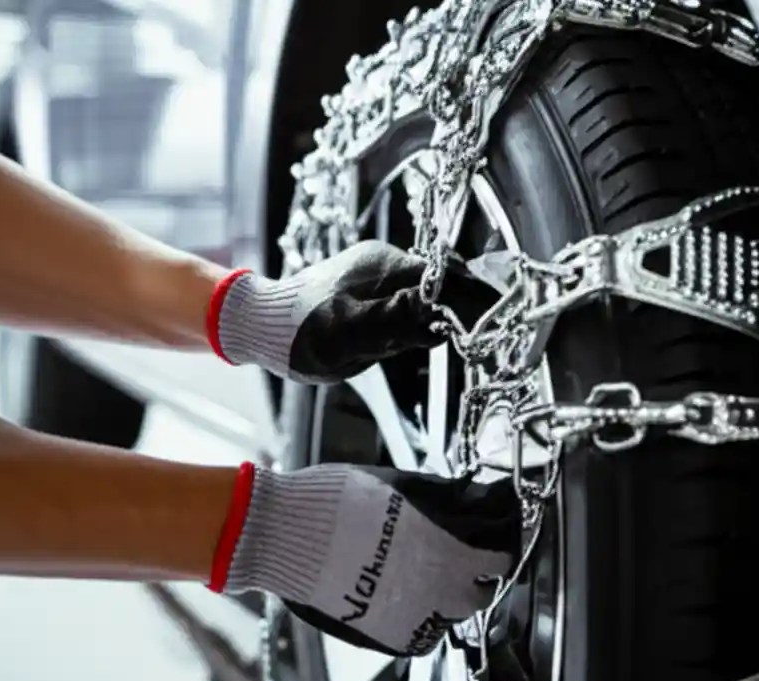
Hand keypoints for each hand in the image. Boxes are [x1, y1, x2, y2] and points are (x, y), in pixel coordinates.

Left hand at [207, 241, 495, 382]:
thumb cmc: (298, 333)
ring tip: (466, 337)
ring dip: (444, 314)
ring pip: (426, 294)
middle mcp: (386, 264)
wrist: (259, 325)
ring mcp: (377, 276)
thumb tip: (441, 314)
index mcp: (385, 267)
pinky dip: (424, 317)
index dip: (474, 302)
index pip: (446, 280)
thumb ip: (396, 322)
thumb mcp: (349, 334)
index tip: (499, 323)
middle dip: (465, 308)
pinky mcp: (369, 290)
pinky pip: (409, 301)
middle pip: (441, 284)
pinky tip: (429, 335)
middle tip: (490, 337)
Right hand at [217, 463, 518, 655]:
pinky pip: (426, 633)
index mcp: (448, 544)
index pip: (500, 550)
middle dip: (479, 569)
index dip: (500, 537)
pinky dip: (425, 618)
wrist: (286, 532)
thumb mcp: (401, 485)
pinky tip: (408, 596)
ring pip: (456, 612)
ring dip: (452, 593)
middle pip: (485, 585)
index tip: (497, 530)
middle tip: (465, 553)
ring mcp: (417, 614)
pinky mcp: (391, 635)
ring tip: (428, 573)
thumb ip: (444, 498)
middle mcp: (439, 584)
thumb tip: (473, 496)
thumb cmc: (335, 501)